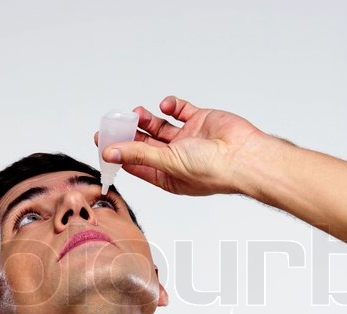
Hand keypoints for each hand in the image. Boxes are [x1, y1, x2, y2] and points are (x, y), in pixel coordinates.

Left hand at [94, 96, 267, 195]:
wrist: (244, 155)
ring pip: (160, 126)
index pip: (137, 163)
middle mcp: (177, 158)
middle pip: (145, 143)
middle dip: (131, 132)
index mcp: (168, 176)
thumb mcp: (168, 163)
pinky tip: (168, 106)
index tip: (102, 140)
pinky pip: (181, 110)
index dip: (119, 152)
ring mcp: (189, 139)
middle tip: (117, 121)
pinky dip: (171, 105)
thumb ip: (138, 154)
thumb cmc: (212, 170)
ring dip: (147, 118)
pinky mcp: (200, 121)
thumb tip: (110, 153)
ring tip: (140, 112)